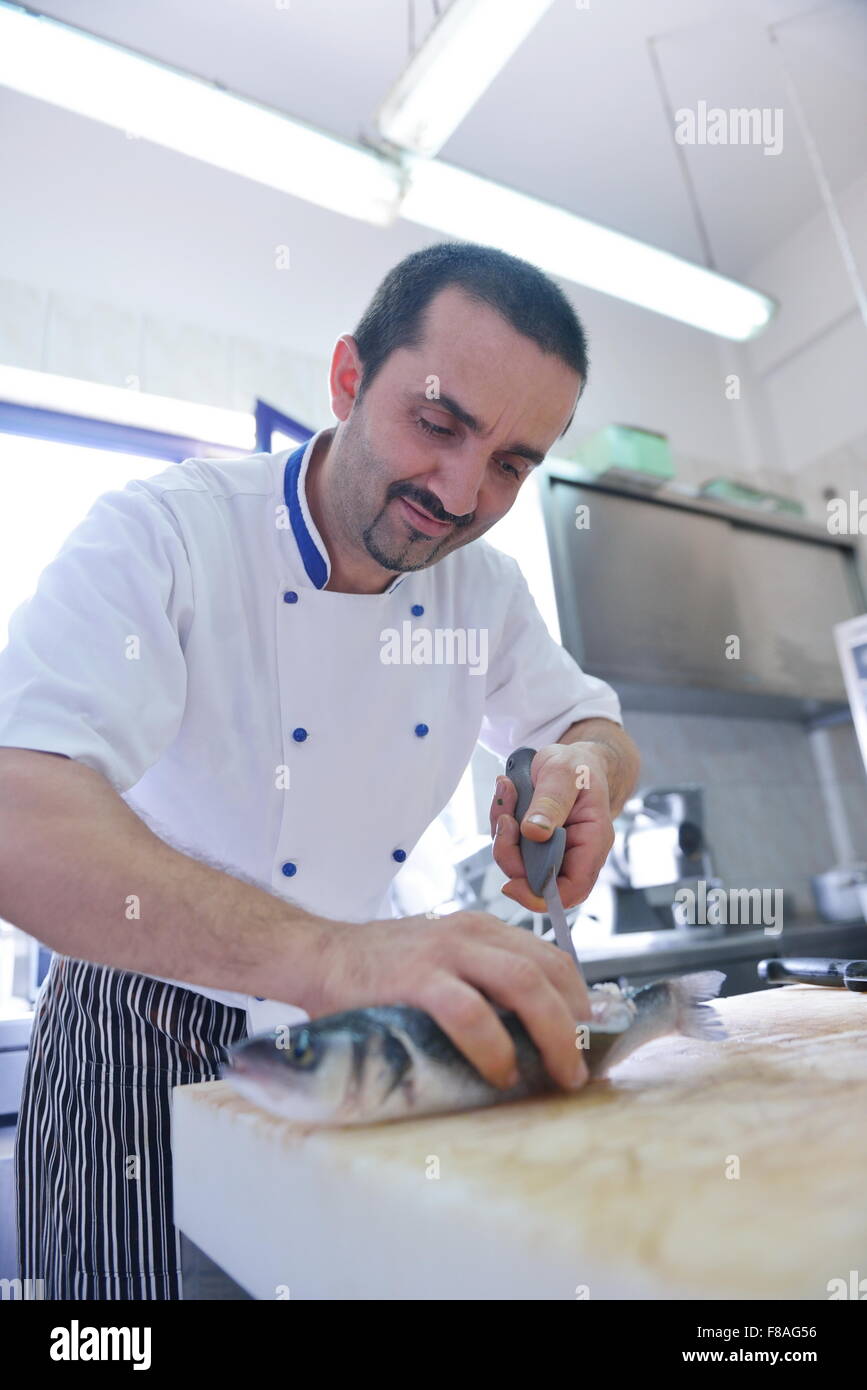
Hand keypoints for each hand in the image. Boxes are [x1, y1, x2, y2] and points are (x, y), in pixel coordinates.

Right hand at [313, 910, 589, 1091]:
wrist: (315, 954)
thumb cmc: (378, 974)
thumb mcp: (440, 965)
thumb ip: (478, 986)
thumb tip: (527, 1040)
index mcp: (481, 930)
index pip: (552, 957)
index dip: (581, 1000)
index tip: (591, 1039)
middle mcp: (470, 933)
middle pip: (549, 970)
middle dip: (577, 1023)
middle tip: (582, 1067)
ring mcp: (444, 952)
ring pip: (523, 984)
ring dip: (552, 1034)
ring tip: (558, 1075)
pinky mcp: (415, 977)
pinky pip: (469, 1011)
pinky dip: (494, 1046)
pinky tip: (501, 1073)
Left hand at [489, 742, 615, 912]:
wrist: (572, 759)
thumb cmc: (577, 766)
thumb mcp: (565, 775)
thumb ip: (552, 802)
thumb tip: (534, 833)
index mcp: (593, 841)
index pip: (574, 888)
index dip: (542, 896)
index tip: (511, 885)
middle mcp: (573, 853)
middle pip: (536, 880)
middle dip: (511, 852)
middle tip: (505, 817)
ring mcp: (551, 850)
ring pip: (516, 863)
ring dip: (502, 831)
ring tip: (508, 791)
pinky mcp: (532, 843)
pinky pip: (508, 844)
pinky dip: (500, 820)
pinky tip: (507, 792)